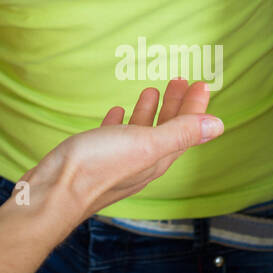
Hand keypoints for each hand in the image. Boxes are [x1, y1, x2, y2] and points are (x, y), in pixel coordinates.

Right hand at [18, 80, 222, 223]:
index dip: (195, 107)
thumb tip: (218, 126)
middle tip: (181, 81)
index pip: (185, 130)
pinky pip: (115, 136)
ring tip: (152, 90)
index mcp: (157, 159)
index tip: (201, 84)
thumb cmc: (97, 167)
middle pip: (166, 130)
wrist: (55, 191)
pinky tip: (117, 112)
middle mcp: (141, 161)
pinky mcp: (95, 157)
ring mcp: (117, 160)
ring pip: (141, 132)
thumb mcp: (145, 144)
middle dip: (176, 105)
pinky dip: (120, 121)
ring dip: (150, 111)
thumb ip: (180, 133)